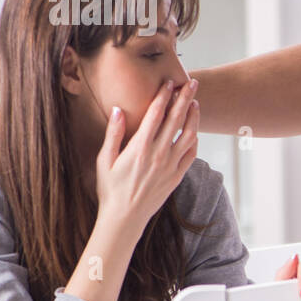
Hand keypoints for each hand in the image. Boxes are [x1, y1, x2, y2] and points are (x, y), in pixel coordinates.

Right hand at [95, 78, 198, 228]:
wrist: (124, 217)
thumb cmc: (110, 188)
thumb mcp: (105, 159)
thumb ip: (113, 133)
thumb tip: (118, 109)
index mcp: (139, 147)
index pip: (156, 114)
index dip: (164, 96)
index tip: (170, 83)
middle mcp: (158, 154)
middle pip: (176, 120)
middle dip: (185, 99)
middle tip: (193, 83)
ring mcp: (170, 165)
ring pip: (188, 135)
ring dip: (193, 117)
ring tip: (196, 103)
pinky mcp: (177, 176)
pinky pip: (191, 154)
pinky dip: (194, 140)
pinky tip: (193, 131)